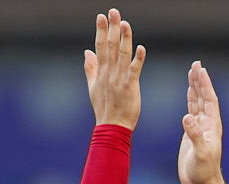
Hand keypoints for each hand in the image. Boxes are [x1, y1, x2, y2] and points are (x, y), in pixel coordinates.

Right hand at [84, 8, 144, 129]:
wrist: (112, 127)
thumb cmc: (104, 108)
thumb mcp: (93, 87)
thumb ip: (90, 68)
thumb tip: (86, 51)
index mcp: (101, 72)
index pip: (100, 47)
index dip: (100, 30)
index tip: (101, 16)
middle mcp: (109, 72)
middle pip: (109, 46)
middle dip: (111, 27)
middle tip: (113, 11)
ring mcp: (119, 79)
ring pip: (122, 54)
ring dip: (124, 38)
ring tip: (125, 23)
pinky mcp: (130, 86)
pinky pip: (134, 70)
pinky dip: (138, 58)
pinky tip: (141, 47)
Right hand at [178, 60, 225, 183]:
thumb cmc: (203, 171)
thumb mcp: (200, 153)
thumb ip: (194, 135)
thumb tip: (187, 118)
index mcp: (212, 126)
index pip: (209, 100)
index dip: (204, 85)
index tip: (200, 70)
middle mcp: (207, 124)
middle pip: (204, 97)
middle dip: (199, 80)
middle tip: (196, 64)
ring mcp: (200, 128)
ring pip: (197, 102)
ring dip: (194, 87)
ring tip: (192, 72)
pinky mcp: (191, 133)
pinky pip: (191, 111)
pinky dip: (189, 100)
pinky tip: (188, 92)